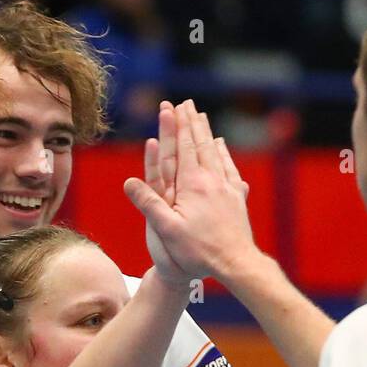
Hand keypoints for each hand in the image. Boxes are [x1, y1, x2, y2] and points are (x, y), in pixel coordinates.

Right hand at [125, 100, 256, 285]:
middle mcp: (212, 180)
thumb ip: (149, 204)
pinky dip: (223, 153)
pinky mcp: (238, 198)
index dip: (177, 125)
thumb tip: (129, 182)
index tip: (173, 106)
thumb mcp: (168, 230)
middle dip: (192, 122)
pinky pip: (230, 168)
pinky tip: (221, 147)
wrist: (236, 262)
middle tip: (187, 104)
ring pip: (216, 153)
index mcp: (193, 184)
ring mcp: (228, 187)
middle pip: (201, 144)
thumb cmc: (199, 251)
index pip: (184, 147)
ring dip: (207, 133)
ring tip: (202, 118)